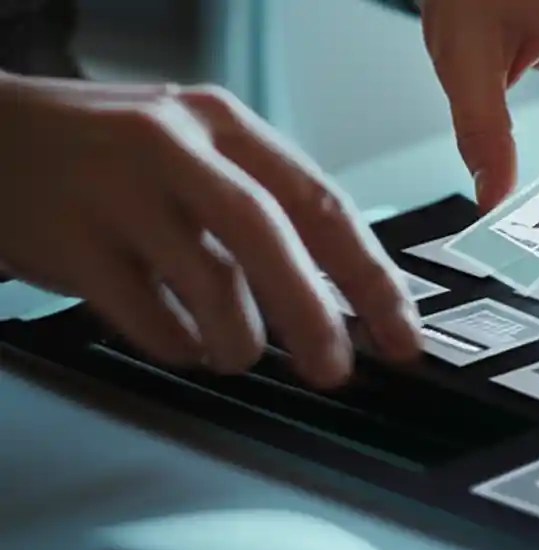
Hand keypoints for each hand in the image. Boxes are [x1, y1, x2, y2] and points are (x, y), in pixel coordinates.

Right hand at [0, 74, 422, 386]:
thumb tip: (344, 296)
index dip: (371, 277)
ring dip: (239, 339)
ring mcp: (117, 190)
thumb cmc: (108, 157)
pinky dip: (179, 345)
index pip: (322, 202)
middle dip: (314, 315)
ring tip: (237, 353)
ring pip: (209, 282)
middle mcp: (174, 145)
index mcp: (223, 123)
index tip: (402, 334)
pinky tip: (182, 342)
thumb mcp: (194, 153)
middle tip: (333, 369)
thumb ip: (262, 208)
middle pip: (268, 236)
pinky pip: (147, 316)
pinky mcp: (69, 240)